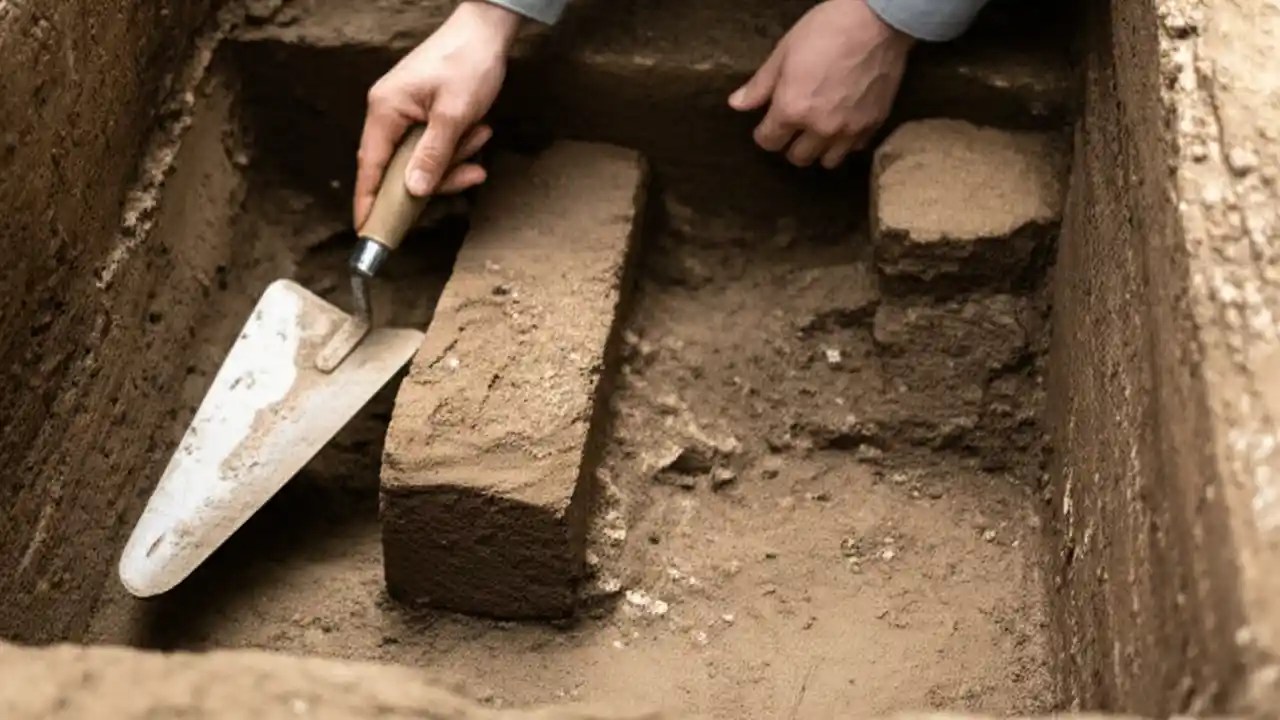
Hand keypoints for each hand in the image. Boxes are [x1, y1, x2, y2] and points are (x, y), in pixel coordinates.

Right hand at [354, 1, 521, 226]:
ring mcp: (405, 113)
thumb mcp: (454, 116)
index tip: (367, 231)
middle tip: (471, 174)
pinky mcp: (423, 113)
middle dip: (439, 175)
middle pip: (401, 168)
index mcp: (385, 111)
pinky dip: (456, 147)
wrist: (487, 30)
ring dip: (454, 157)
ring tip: (481, 135)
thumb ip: (433, 156)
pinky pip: (434, 145)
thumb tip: (414, 191)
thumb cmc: (468, 64)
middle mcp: (388, 113)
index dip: (369, 202)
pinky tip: (479, 132)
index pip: (370, 167)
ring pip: (422, 159)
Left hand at [729, 0, 913, 168]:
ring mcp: (849, 129)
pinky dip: (846, 142)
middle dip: (790, 145)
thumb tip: (736, 105)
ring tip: (817, 132)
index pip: (769, 142)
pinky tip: (843, 124)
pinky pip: (855, 148)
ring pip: (827, 161)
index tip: (768, 124)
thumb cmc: (826, 30)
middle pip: (797, 158)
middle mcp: (819, 128)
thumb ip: (760, 85)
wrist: (878, 21)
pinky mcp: (874, 124)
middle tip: (793, 127)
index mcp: (792, 109)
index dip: (764, 133)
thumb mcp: (784, 52)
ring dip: (818, 150)